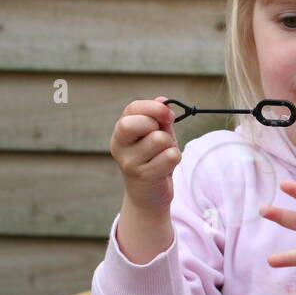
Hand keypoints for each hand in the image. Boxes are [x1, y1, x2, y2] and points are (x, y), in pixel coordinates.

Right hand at [111, 97, 179, 212]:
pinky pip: (170, 156)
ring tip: (163, 153)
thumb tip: (164, 101)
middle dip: (157, 126)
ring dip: (170, 144)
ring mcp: (129, 163)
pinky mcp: (144, 176)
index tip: (168, 115)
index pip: (132, 109)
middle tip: (161, 136)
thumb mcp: (155, 134)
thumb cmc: (153, 158)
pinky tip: (166, 166)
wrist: (149, 193)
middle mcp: (120, 147)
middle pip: (135, 124)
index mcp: (120, 132)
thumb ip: (159, 117)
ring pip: (159, 139)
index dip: (154, 107)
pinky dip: (175, 158)